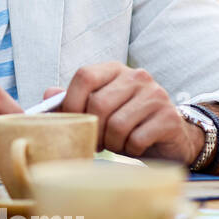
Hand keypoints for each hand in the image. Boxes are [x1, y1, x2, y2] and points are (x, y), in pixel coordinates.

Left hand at [55, 62, 200, 163]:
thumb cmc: (126, 123)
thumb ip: (73, 101)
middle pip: (99, 104)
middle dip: (93, 130)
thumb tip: (48, 94)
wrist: (168, 138)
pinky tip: (134, 146)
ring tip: (116, 143)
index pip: (84, 76)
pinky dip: (130, 149)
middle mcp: (137, 76)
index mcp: (114, 69)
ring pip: (117, 125)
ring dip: (112, 142)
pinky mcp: (169, 118)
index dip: (72, 103)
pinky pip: (137, 138)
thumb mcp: (98, 110)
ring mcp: (156, 95)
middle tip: (96, 142)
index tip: (73, 123)